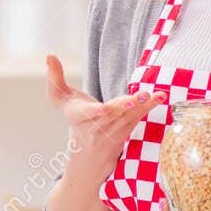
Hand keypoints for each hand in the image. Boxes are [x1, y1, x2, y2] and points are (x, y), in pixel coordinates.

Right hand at [45, 54, 165, 163]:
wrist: (88, 155)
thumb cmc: (75, 118)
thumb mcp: (60, 100)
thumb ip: (54, 78)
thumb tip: (49, 55)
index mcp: (77, 117)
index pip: (83, 114)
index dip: (93, 112)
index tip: (103, 109)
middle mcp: (95, 127)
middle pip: (111, 114)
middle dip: (125, 105)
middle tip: (139, 96)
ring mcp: (113, 131)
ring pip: (128, 116)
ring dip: (142, 105)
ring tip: (153, 95)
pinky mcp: (127, 130)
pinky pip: (138, 118)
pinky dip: (150, 107)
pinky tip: (161, 97)